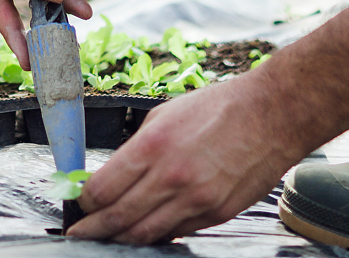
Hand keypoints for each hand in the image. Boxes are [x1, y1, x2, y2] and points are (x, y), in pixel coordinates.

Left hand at [69, 72, 307, 244]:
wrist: (272, 115)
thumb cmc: (217, 108)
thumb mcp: (164, 116)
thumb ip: (136, 148)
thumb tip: (111, 176)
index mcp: (153, 146)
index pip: (102, 188)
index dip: (83, 201)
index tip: (76, 203)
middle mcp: (172, 178)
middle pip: (118, 218)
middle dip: (92, 230)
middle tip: (77, 234)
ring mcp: (196, 201)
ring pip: (145, 234)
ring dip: (119, 240)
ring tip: (104, 239)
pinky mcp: (216, 214)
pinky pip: (175, 233)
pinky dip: (155, 236)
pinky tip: (142, 233)